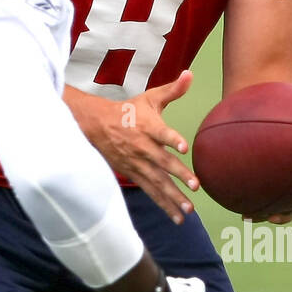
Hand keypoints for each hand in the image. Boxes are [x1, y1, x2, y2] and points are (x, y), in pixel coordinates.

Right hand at [67, 72, 198, 223]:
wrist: (97, 127)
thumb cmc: (128, 111)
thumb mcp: (149, 98)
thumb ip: (172, 90)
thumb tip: (190, 74)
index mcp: (147, 126)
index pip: (160, 133)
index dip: (171, 139)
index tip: (183, 147)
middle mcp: (142, 147)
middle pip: (161, 162)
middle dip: (178, 175)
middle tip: (195, 186)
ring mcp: (137, 163)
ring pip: (157, 182)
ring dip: (173, 196)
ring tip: (190, 209)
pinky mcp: (134, 175)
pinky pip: (151, 192)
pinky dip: (164, 205)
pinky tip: (179, 217)